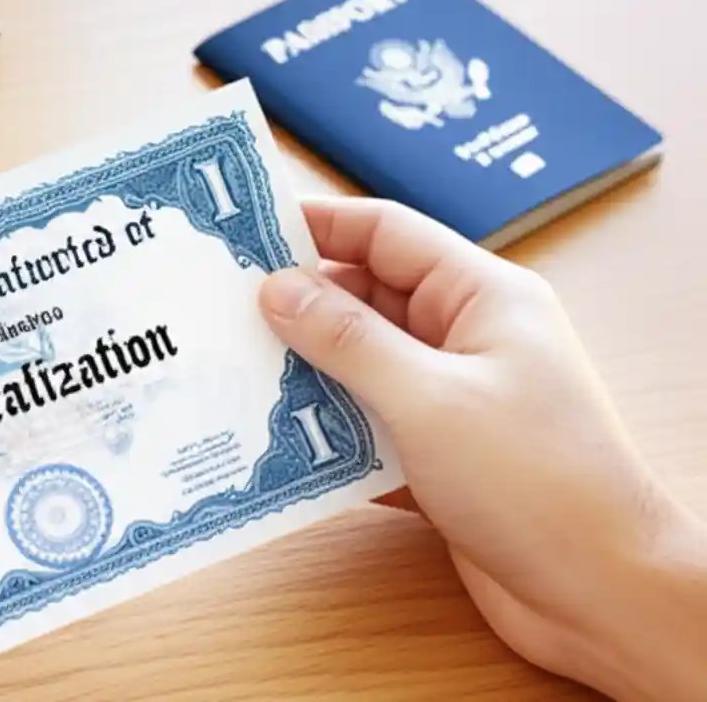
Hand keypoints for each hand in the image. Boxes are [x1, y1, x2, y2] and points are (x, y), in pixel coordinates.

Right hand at [258, 198, 706, 700]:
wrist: (600, 593)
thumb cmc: (534, 481)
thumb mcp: (428, 398)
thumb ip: (347, 340)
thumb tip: (276, 289)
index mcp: (481, 297)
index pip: (386, 234)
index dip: (315, 226)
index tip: (244, 233)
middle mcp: (467, 338)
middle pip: (367, 298)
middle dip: (297, 306)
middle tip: (220, 314)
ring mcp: (453, 398)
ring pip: (361, 366)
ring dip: (306, 373)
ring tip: (233, 374)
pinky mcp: (439, 455)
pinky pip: (368, 425)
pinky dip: (327, 431)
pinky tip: (275, 442)